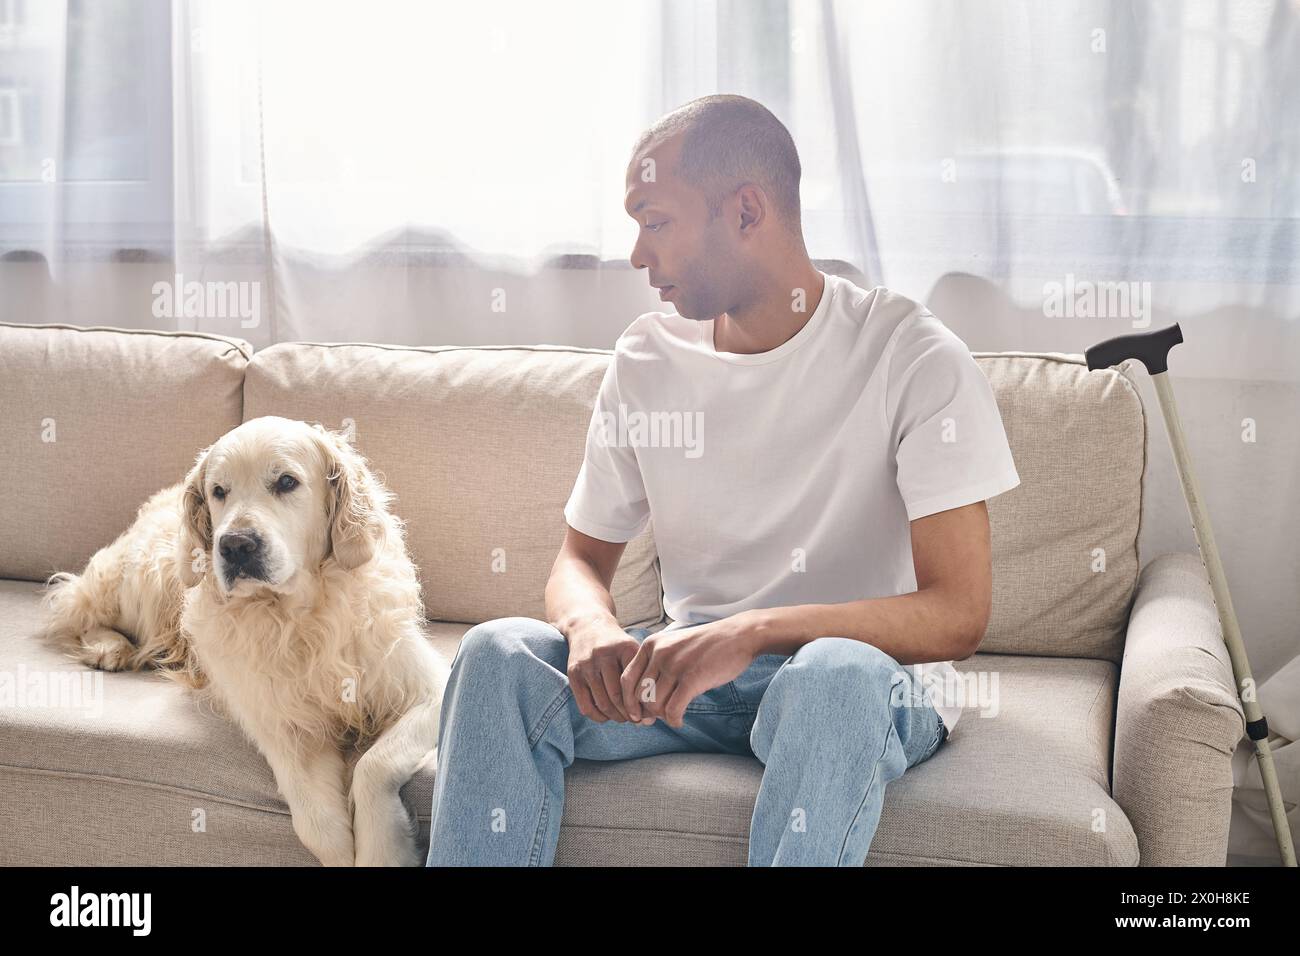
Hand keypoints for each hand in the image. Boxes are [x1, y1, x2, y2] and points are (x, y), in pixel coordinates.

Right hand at [565, 621, 641, 722]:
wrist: (588, 626)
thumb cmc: (617, 646)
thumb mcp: (633, 652)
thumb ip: (643, 680)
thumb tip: (649, 720)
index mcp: (625, 648)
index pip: (635, 685)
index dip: (641, 705)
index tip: (645, 715)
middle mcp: (604, 655)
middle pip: (618, 696)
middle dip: (628, 714)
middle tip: (635, 720)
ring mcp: (587, 664)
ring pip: (603, 703)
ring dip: (615, 717)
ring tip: (622, 718)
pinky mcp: (573, 673)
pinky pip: (585, 706)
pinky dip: (598, 717)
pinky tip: (606, 716)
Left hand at [620, 612, 762, 728]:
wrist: (737, 636)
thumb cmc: (706, 646)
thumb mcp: (673, 647)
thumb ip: (656, 667)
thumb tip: (642, 704)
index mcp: (651, 645)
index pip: (626, 680)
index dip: (628, 701)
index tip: (636, 714)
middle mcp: (659, 653)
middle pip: (639, 695)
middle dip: (646, 712)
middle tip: (656, 718)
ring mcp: (675, 665)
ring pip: (655, 705)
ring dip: (662, 716)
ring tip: (672, 715)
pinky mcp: (692, 678)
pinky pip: (673, 710)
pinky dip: (674, 720)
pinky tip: (679, 721)